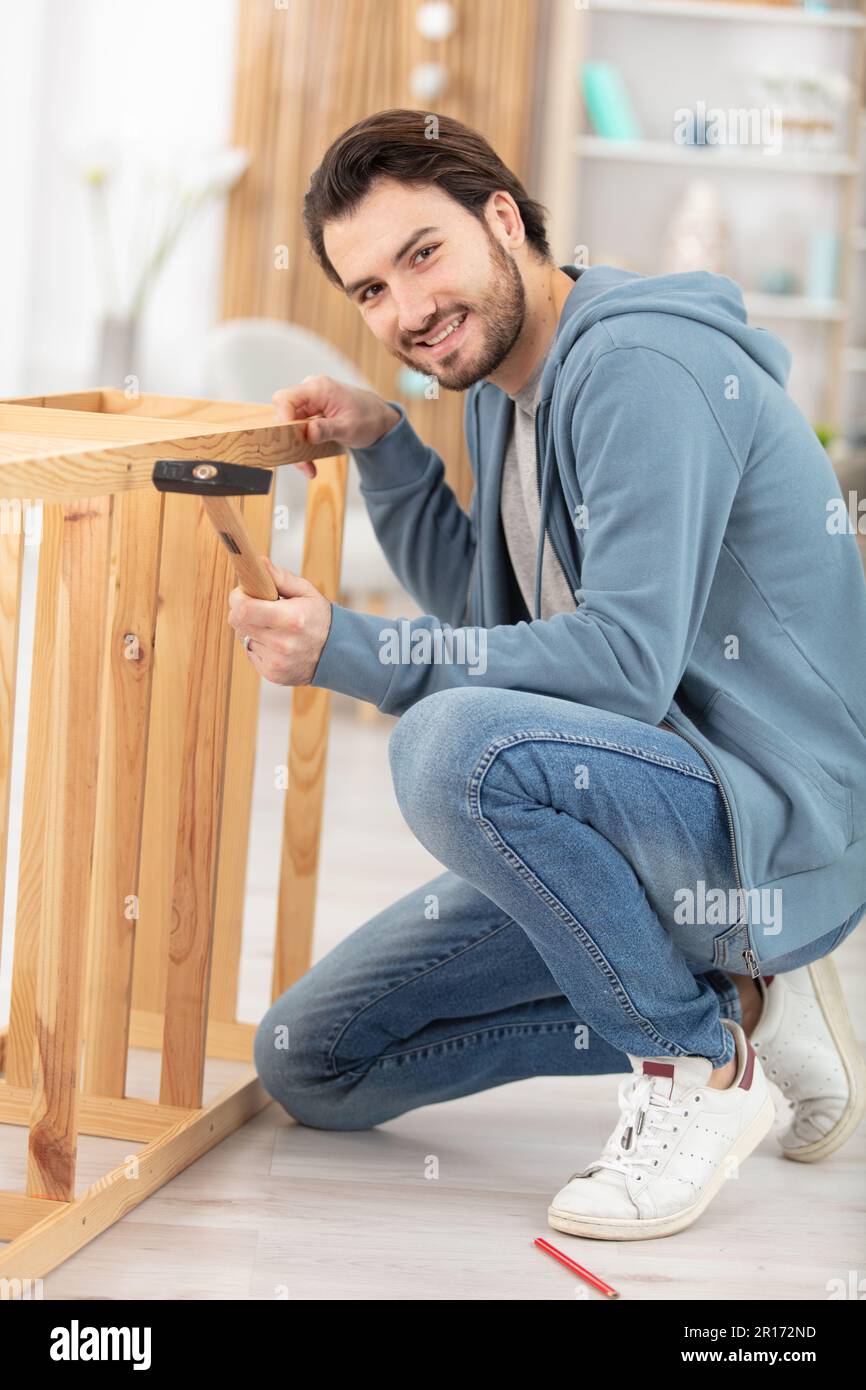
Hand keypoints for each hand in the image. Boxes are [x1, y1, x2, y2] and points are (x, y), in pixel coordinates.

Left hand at [227, 557, 331, 686]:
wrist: (336, 654)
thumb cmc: (320, 618)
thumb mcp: (307, 592)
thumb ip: (281, 577)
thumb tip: (259, 563)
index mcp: (291, 619)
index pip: (244, 609)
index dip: (238, 597)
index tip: (244, 592)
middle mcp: (282, 644)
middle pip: (237, 622)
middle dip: (241, 610)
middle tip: (256, 606)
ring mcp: (276, 662)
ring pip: (242, 637)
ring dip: (251, 628)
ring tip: (272, 627)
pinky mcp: (271, 674)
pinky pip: (250, 652)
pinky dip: (257, 644)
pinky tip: (274, 642)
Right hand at [272, 375, 399, 478]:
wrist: (379, 419)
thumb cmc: (368, 418)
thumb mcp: (349, 427)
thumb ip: (327, 429)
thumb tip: (309, 432)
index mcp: (319, 388)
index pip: (285, 399)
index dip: (282, 418)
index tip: (289, 440)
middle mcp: (310, 392)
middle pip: (285, 415)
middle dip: (290, 442)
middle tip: (302, 464)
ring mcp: (309, 403)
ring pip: (289, 427)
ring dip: (296, 449)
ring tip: (309, 468)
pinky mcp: (310, 414)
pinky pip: (298, 431)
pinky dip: (302, 448)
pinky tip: (310, 464)